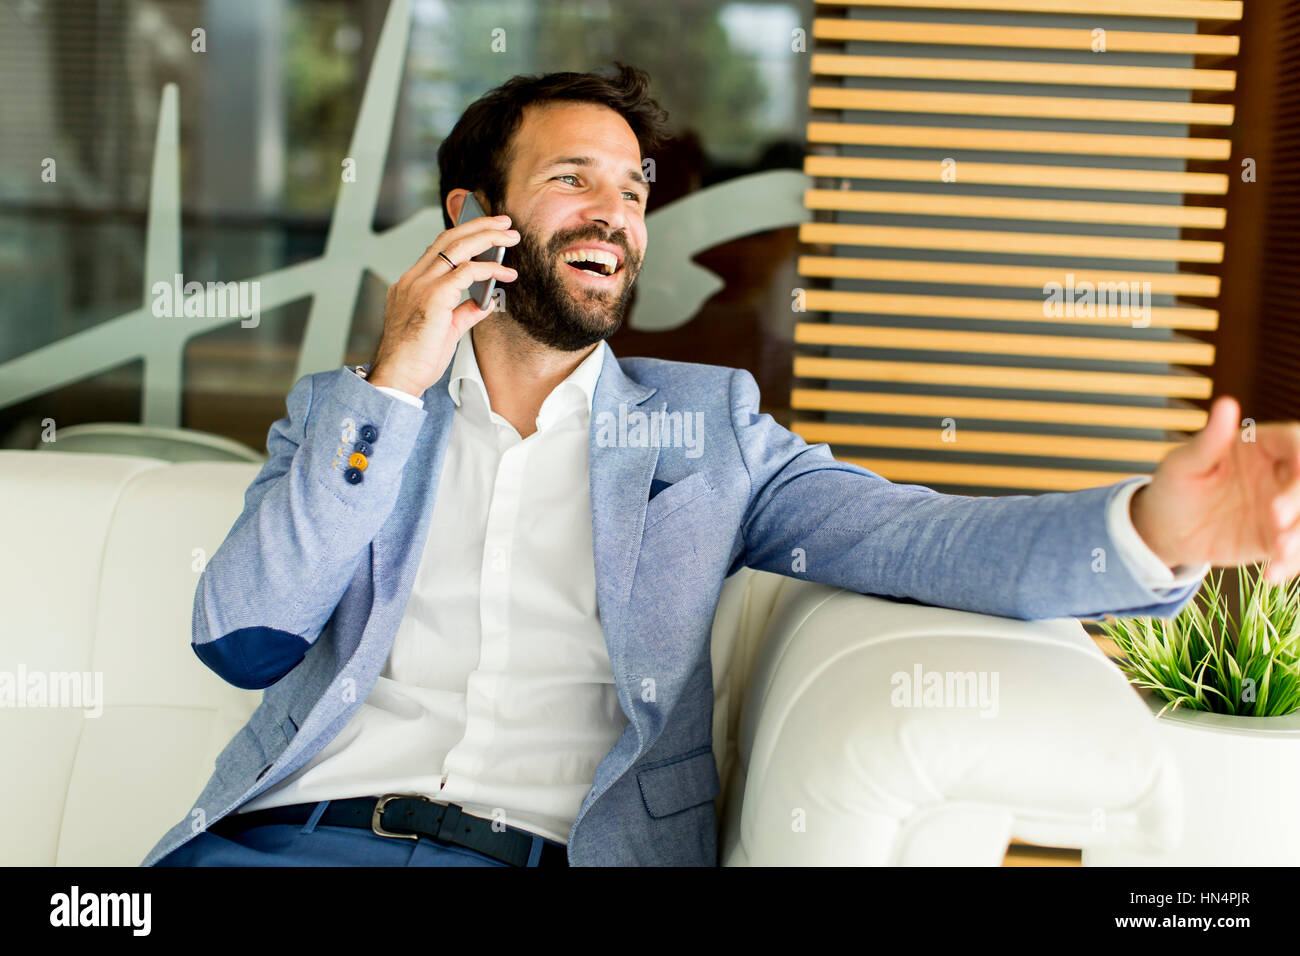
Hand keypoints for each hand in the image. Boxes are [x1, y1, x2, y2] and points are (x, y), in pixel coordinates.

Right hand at [367, 213, 519, 396]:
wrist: (399, 377)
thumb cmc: (417, 359)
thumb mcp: (446, 330)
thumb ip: (465, 312)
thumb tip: (486, 301)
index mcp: (411, 284)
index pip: (438, 248)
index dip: (464, 234)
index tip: (486, 228)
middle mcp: (413, 279)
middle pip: (448, 238)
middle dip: (479, 225)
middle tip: (505, 223)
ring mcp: (420, 286)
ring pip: (457, 248)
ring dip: (487, 238)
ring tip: (510, 237)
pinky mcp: (432, 298)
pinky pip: (466, 272)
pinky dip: (488, 269)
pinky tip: (505, 274)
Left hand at [1130, 395, 1299, 582]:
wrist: (1164, 530)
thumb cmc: (1172, 486)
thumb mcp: (1183, 464)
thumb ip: (1208, 441)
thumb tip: (1226, 404)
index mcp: (1261, 446)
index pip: (1296, 443)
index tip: (1294, 476)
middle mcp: (1280, 475)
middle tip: (1276, 519)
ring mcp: (1284, 507)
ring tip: (1278, 552)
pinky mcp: (1279, 537)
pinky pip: (1296, 550)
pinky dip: (1291, 563)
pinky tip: (1273, 575)